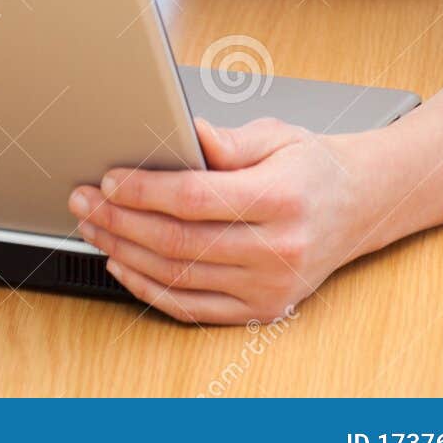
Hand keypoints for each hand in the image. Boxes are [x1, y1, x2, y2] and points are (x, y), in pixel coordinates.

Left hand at [67, 116, 368, 324]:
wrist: (358, 207)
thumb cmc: (312, 166)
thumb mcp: (277, 135)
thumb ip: (229, 140)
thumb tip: (188, 132)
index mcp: (281, 199)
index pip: (196, 199)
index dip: (145, 191)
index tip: (109, 179)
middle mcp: (277, 250)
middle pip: (179, 241)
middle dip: (121, 221)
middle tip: (85, 200)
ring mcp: (269, 287)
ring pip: (179, 277)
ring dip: (125, 253)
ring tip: (93, 227)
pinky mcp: (260, 310)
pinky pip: (192, 308)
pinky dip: (150, 289)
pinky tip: (122, 265)